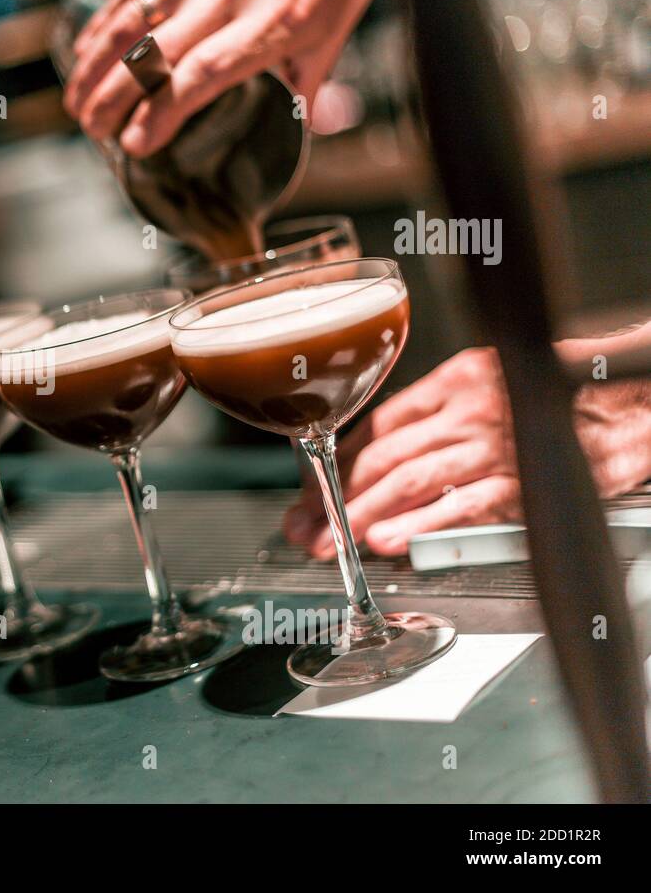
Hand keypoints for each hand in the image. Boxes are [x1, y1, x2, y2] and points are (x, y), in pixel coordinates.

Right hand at [63, 0, 383, 156]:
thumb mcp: (336, 26)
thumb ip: (309, 78)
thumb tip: (300, 127)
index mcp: (274, 23)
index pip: (205, 73)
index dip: (163, 111)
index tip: (138, 142)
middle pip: (156, 53)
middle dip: (114, 98)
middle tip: (94, 130)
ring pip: (134, 21)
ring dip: (96, 65)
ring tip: (77, 101)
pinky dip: (104, 21)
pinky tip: (84, 47)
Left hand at [283, 347, 650, 558]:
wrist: (637, 399)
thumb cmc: (565, 393)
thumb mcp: (492, 385)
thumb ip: (440, 416)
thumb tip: (382, 457)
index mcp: (455, 381)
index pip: (376, 427)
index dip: (335, 465)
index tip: (310, 495)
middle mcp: (468, 408)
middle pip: (382, 457)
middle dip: (335, 499)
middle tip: (306, 530)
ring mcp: (496, 443)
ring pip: (410, 482)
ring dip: (362, 516)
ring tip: (332, 543)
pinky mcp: (527, 479)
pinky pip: (464, 505)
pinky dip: (421, 525)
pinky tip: (389, 541)